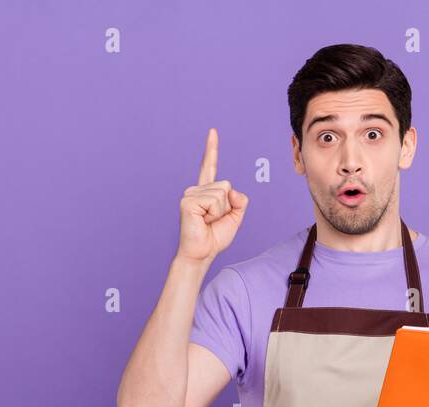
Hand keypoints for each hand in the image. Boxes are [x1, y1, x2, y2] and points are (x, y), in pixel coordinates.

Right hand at [177, 127, 248, 262]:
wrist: (202, 253)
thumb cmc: (215, 238)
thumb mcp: (235, 217)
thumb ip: (240, 200)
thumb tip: (231, 190)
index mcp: (206, 191)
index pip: (209, 166)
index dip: (211, 149)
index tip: (212, 132)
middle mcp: (196, 189)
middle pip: (227, 186)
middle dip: (227, 207)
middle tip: (213, 221)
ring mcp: (190, 194)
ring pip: (222, 193)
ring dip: (221, 212)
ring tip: (207, 222)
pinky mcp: (188, 202)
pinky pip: (215, 201)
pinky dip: (214, 214)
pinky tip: (203, 221)